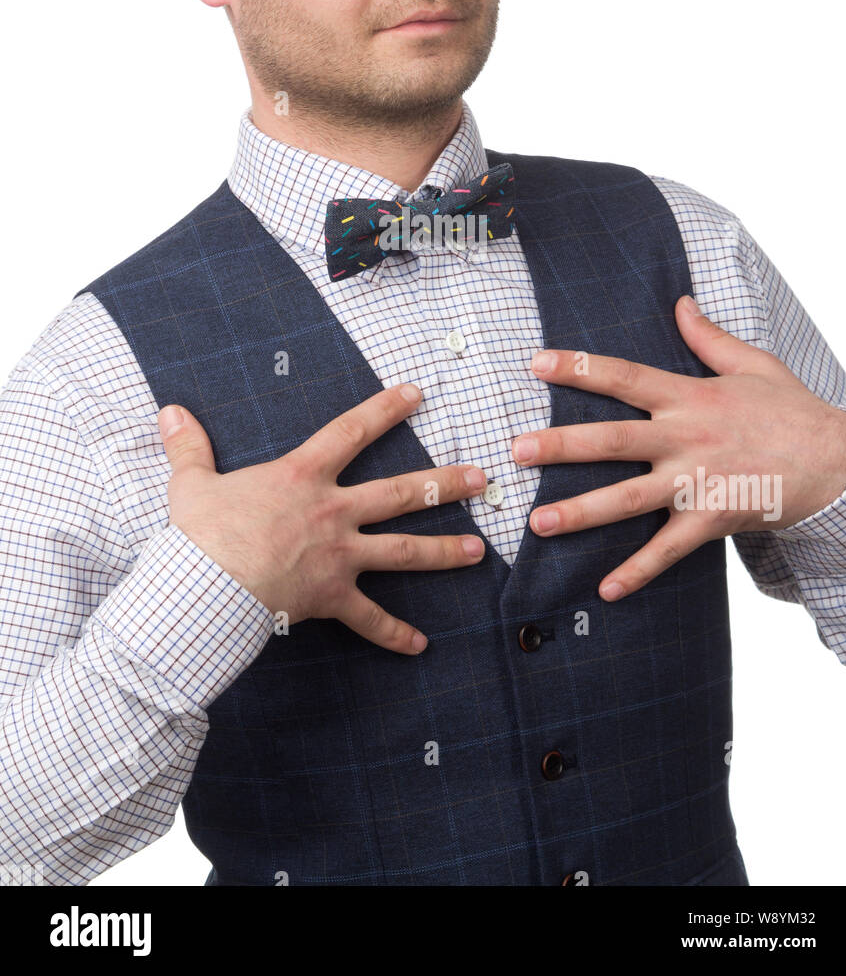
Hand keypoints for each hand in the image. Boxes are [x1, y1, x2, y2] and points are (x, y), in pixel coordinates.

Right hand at [157, 383, 486, 653]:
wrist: (206, 587)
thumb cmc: (200, 534)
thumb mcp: (191, 483)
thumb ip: (188, 446)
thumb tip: (169, 412)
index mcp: (302, 475)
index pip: (351, 431)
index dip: (385, 408)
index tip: (418, 393)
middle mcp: (333, 511)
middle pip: (401, 492)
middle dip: (445, 483)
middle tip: (483, 478)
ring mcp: (339, 556)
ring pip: (404, 550)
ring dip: (444, 550)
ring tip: (479, 549)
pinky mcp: (333, 597)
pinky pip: (370, 619)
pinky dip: (395, 634)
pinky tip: (420, 646)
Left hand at [511, 295, 845, 600]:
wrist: (839, 461)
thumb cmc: (793, 410)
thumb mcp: (752, 363)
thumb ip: (708, 337)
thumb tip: (681, 302)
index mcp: (689, 396)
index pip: (624, 377)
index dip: (579, 368)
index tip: (535, 363)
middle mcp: (685, 437)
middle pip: (613, 439)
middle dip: (561, 445)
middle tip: (515, 451)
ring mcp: (697, 481)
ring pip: (629, 498)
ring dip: (582, 511)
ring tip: (538, 523)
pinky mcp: (713, 519)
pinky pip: (669, 550)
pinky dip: (638, 571)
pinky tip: (606, 589)